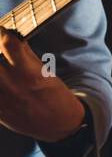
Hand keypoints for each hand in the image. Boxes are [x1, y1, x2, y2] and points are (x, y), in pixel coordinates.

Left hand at [0, 28, 84, 142]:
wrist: (60, 126)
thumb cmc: (55, 96)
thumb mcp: (46, 74)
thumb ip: (25, 56)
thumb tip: (9, 37)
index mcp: (31, 74)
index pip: (8, 44)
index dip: (1, 32)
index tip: (0, 30)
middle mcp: (15, 86)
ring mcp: (4, 101)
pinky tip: (1, 81)